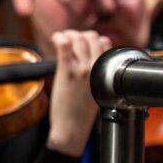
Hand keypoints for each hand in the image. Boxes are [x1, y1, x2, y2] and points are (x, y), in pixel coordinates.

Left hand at [44, 28, 112, 155]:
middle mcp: (97, 68)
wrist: (73, 128)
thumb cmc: (83, 111)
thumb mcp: (99, 89)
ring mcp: (82, 70)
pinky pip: (64, 46)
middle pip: (91, 36)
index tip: (82, 43)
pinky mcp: (67, 73)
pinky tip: (56, 39)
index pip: (105, 42)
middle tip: (69, 40)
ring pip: (78, 38)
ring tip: (61, 40)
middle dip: (79, 34)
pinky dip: (59, 38)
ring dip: (68, 34)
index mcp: (107, 72)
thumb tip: (92, 56)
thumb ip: (98, 72)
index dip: (92, 39)